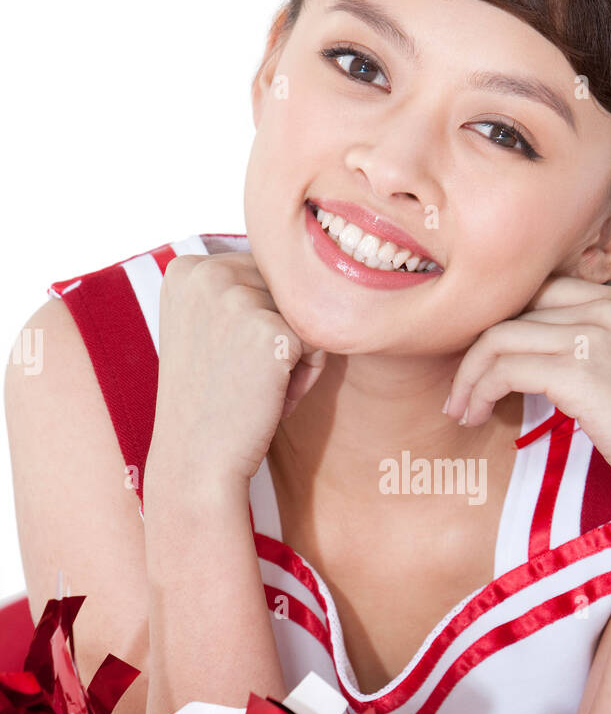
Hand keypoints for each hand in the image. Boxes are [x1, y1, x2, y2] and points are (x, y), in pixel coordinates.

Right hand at [150, 251, 325, 486]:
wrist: (196, 461)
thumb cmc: (211, 401)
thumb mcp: (206, 327)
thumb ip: (235, 287)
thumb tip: (302, 253)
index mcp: (185, 267)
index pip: (261, 273)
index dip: (255, 321)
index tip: (224, 357)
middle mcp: (206, 272)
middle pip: (286, 289)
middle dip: (279, 335)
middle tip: (241, 377)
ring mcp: (237, 299)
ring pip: (306, 313)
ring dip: (295, 356)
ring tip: (253, 388)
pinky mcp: (271, 331)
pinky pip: (321, 342)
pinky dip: (306, 376)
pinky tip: (270, 398)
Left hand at [442, 274, 610, 510]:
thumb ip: (585, 350)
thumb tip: (522, 356)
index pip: (537, 294)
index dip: (501, 326)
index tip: (484, 367)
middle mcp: (608, 306)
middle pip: (513, 309)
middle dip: (476, 349)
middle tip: (461, 391)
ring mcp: (594, 335)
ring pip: (498, 337)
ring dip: (469, 375)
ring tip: (462, 409)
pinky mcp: (578, 370)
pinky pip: (504, 367)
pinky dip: (478, 391)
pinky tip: (474, 415)